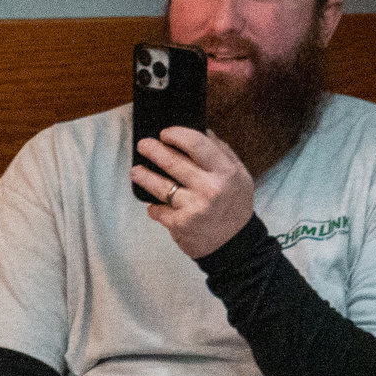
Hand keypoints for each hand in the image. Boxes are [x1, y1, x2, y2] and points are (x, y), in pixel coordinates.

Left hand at [132, 125, 255, 259]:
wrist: (234, 245)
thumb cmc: (234, 207)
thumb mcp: (239, 176)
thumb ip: (222, 152)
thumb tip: (203, 130)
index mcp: (225, 172)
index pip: (196, 144)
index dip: (176, 134)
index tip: (165, 133)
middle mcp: (210, 188)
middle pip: (172, 161)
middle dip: (152, 149)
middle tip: (143, 145)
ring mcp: (194, 207)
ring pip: (159, 185)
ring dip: (143, 176)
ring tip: (136, 171)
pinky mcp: (180, 224)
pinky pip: (158, 209)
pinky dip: (154, 207)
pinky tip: (154, 204)